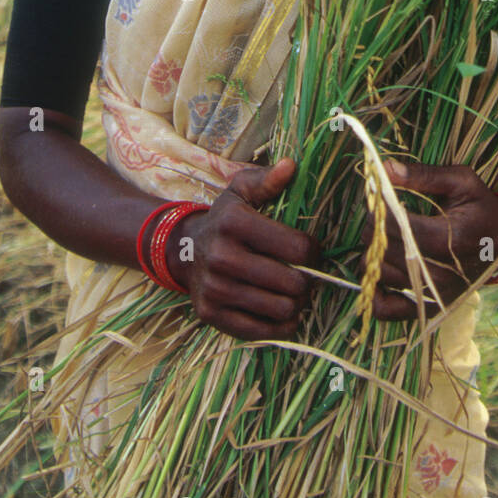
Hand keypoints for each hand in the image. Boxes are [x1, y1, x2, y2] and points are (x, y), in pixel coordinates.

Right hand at [167, 158, 319, 340]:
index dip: (314, 252)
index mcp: (234, 223)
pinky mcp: (211, 314)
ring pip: (281, 309)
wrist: (182, 249)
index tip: (311, 251)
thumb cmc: (224, 219)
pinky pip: (262, 332)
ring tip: (293, 291)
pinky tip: (281, 311)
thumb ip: (266, 180)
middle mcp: (222, 257)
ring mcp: (215, 289)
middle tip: (305, 275)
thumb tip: (291, 166)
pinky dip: (280, 325)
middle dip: (308, 280)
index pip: (297, 248)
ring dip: (296, 303)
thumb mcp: (240, 192)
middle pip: (292, 283)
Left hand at [358, 160, 497, 321]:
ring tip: (381, 237)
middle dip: (374, 228)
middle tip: (379, 215)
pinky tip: (379, 271)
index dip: (379, 209)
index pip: (396, 226)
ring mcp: (434, 294)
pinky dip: (374, 293)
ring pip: (380, 275)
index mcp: (449, 238)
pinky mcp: (430, 306)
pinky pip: (387, 310)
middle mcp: (441, 272)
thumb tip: (386, 169)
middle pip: (384, 249)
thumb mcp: (460, 181)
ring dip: (371, 254)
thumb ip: (423, 175)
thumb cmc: (482, 206)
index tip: (378, 197)